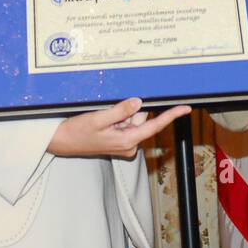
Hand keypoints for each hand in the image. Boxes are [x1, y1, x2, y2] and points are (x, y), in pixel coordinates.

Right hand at [47, 97, 189, 157]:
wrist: (63, 142)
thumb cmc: (78, 132)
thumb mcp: (98, 118)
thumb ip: (120, 110)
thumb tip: (138, 103)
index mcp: (127, 140)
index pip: (155, 126)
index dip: (171, 116)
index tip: (185, 109)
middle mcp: (129, 144)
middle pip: (141, 119)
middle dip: (129, 110)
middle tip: (109, 112)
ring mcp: (124, 144)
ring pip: (132, 120)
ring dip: (121, 114)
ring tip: (102, 119)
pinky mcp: (119, 141)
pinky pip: (125, 123)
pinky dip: (117, 119)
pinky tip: (103, 122)